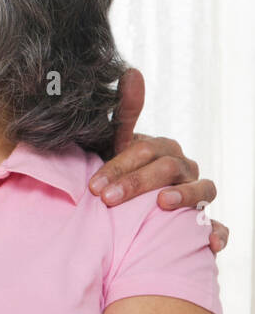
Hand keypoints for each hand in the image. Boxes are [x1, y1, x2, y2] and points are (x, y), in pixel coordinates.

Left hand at [91, 68, 226, 252]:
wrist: (126, 209)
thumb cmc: (120, 175)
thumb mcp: (115, 148)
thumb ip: (123, 114)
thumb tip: (132, 71)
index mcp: (162, 149)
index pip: (144, 150)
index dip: (119, 167)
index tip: (94, 186)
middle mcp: (184, 167)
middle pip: (168, 169)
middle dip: (136, 183)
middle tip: (107, 199)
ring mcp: (198, 192)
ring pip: (203, 189)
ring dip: (185, 196)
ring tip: (163, 204)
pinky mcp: (205, 220)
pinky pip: (219, 225)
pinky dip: (217, 232)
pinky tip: (209, 242)